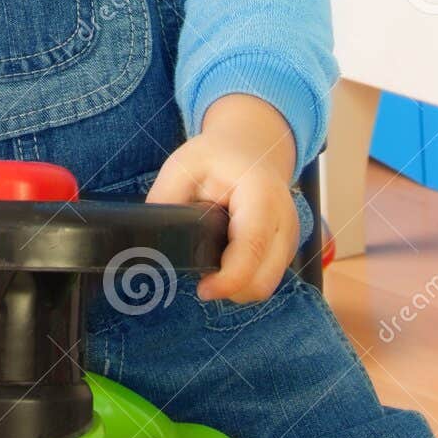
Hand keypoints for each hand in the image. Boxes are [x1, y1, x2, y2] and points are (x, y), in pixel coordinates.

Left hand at [146, 94, 298, 303]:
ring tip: (211, 263)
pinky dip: (245, 280)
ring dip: (236, 287)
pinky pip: (266, 279)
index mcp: (260, 195)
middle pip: (262, 280)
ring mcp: (289, 237)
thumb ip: (165, 200)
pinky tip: (226, 260)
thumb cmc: (217, 157)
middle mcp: (283, 220)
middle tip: (200, 277)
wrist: (252, 148)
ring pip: (265, 285)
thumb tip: (148, 241)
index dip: (229, 279)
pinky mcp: (286, 249)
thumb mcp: (183, 166)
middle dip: (229, 289)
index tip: (203, 289)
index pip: (252, 247)